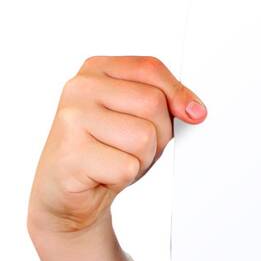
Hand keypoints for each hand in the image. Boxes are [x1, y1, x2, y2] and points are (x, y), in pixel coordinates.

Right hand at [28, 55, 206, 243]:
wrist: (65, 191)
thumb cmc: (103, 149)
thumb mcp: (137, 115)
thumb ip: (164, 101)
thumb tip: (195, 110)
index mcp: (96, 69)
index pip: (150, 68)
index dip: (178, 93)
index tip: (192, 112)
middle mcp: (80, 88)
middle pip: (153, 103)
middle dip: (158, 133)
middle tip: (134, 146)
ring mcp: (71, 119)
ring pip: (144, 136)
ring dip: (141, 158)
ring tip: (117, 158)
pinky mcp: (71, 154)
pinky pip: (127, 167)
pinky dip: (125, 177)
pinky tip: (104, 173)